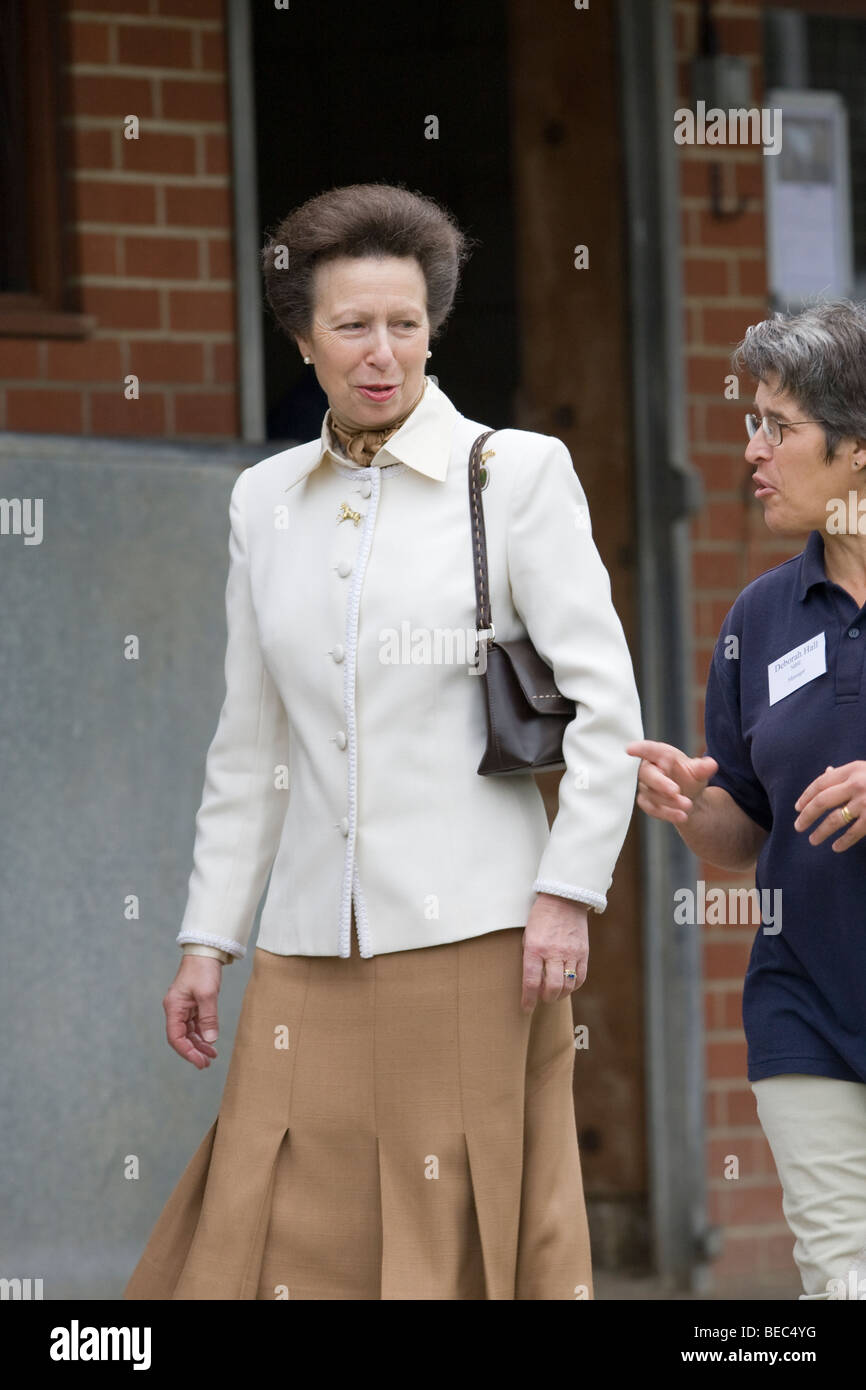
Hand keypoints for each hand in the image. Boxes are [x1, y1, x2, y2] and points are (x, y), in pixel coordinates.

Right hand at [163, 956, 222, 1068]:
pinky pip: (195, 1024)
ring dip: (199, 1044)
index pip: (176, 1037)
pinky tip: (211, 1042)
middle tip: (207, 1063)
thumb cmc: (203, 969)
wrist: (206, 951)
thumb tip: (210, 1041)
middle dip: (194, 1051)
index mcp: (174, 1007)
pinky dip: (203, 1034)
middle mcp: (176, 1009)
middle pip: (181, 1037)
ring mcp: (184, 1007)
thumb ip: (208, 1019)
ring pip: (189, 1032)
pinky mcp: (192, 1004)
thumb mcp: (208, 995)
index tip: (199, 1062)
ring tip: (212, 1056)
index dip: (187, 1052)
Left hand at [522, 893, 588, 1012]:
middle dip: (546, 998)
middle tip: (543, 999)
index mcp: (534, 948)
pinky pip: (581, 977)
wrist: (564, 899)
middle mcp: (553, 952)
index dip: (528, 999)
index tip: (526, 1008)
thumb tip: (532, 982)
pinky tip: (568, 985)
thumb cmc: (541, 918)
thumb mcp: (528, 936)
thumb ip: (530, 958)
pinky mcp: (584, 952)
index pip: (531, 981)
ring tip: (555, 993)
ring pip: (568, 985)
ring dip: (560, 994)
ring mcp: (571, 952)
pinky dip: (574, 986)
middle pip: (552, 987)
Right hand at [627, 739, 717, 823]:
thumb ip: (703, 768)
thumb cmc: (689, 777)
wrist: (690, 797)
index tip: (630, 749)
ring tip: (688, 805)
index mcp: (660, 755)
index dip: (639, 749)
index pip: (648, 749)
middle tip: (676, 791)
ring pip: (651, 794)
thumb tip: (711, 764)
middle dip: (660, 783)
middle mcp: (649, 769)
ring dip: (670, 801)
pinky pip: (653, 809)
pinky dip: (668, 813)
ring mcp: (646, 787)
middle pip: (647, 774)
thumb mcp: (699, 771)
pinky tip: (682, 816)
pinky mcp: (647, 802)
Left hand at [794, 762, 865, 851]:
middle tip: (798, 827)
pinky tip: (836, 847)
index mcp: (854, 769)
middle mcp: (857, 783)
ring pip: (834, 820)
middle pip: (822, 801)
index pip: (821, 782)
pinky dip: (843, 841)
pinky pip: (853, 832)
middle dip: (807, 815)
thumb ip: (846, 773)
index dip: (806, 795)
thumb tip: (826, 771)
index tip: (798, 807)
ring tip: (813, 840)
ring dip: (821, 832)